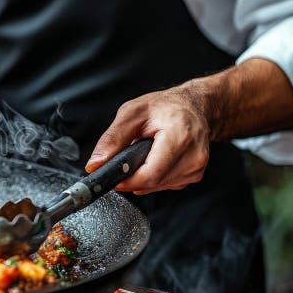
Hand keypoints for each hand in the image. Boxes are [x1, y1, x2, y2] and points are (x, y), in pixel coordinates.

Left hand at [85, 84, 210, 194]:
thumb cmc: (165, 106)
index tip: (114, 178)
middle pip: (154, 182)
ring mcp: (197, 167)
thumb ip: (112, 139)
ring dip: (143, 177)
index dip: (128, 180)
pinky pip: (167, 185)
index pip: (151, 174)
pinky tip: (155, 160)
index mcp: (180, 136)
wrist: (194, 106)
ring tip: (143, 154)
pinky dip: (155, 177)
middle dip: (133, 178)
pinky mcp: (196, 174)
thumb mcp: (131, 113)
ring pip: (159, 187)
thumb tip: (95, 164)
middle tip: (125, 162)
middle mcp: (193, 154)